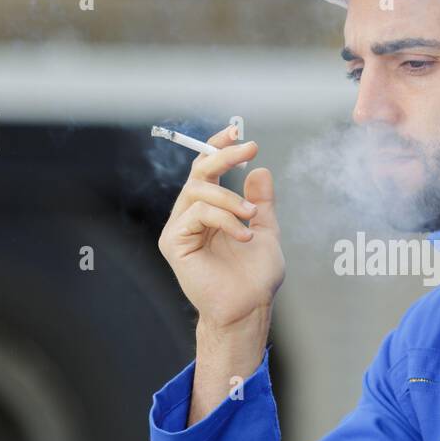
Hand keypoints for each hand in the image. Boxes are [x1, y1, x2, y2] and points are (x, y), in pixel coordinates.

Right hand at [158, 125, 284, 330]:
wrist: (249, 308)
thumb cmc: (255, 277)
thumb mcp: (265, 229)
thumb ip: (260, 202)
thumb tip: (258, 170)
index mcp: (209, 211)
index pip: (207, 170)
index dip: (218, 147)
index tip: (238, 132)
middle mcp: (190, 216)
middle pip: (198, 172)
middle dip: (223, 156)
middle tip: (248, 148)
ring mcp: (179, 229)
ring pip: (198, 191)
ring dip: (230, 198)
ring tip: (250, 218)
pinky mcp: (173, 243)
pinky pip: (196, 214)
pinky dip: (224, 219)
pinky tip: (242, 235)